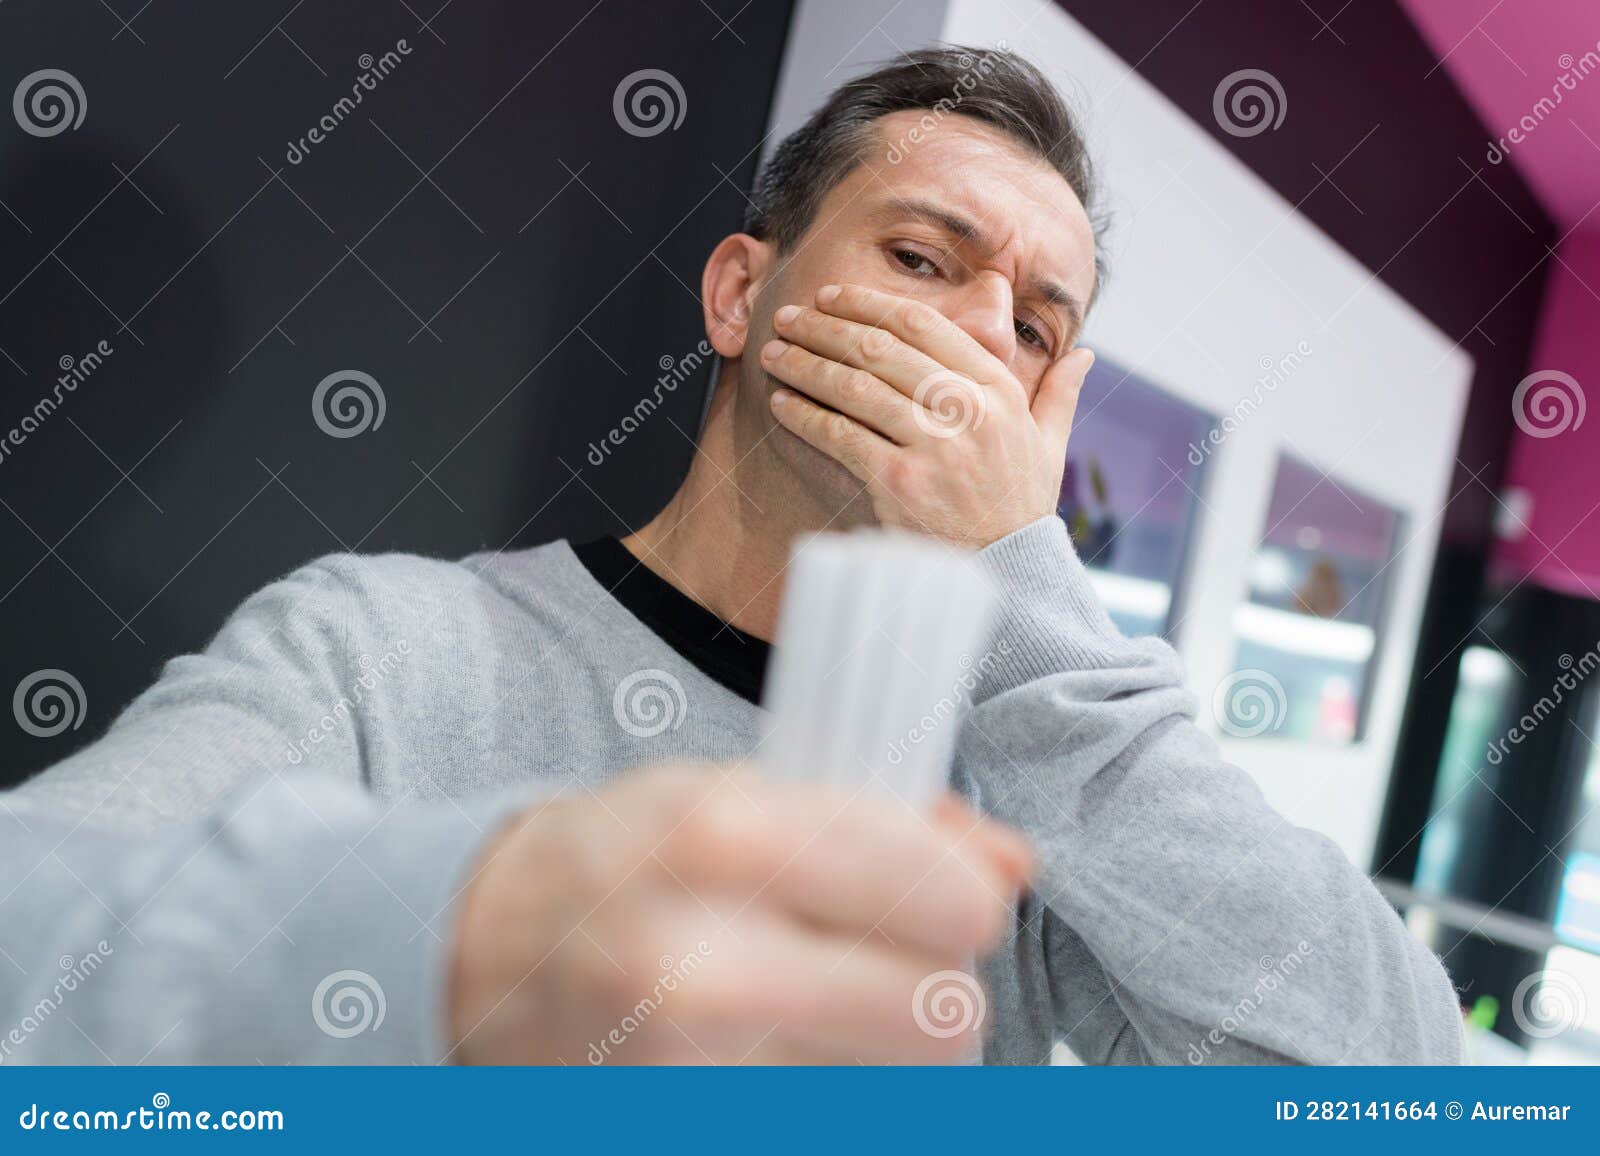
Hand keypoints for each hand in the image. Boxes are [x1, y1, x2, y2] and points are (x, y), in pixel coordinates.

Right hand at [446, 761, 1031, 1063]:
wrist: (484, 954)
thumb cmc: (623, 861)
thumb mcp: (738, 795)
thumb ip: (881, 821)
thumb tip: (1009, 859)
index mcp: (720, 839)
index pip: (935, 895)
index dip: (965, 895)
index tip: (956, 893)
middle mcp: (702, 963)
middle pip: (941, 1011)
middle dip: (941, 983)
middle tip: (903, 958)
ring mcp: (691, 1070)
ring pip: (904, 1082)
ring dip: (896, 1045)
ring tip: (834, 1001)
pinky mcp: (694, 1121)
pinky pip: (841, 1108)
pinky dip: (842, 1084)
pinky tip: (795, 1047)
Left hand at [762, 283, 1093, 546]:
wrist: (1006, 575)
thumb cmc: (1021, 509)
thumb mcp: (1049, 446)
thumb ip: (1059, 394)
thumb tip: (1084, 354)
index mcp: (997, 389)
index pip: (923, 326)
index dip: (871, 304)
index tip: (834, 296)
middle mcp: (966, 408)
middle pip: (880, 348)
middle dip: (825, 326)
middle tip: (789, 316)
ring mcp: (932, 444)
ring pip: (854, 385)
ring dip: (806, 364)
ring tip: (776, 352)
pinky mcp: (899, 481)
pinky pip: (840, 434)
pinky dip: (805, 415)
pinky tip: (781, 403)